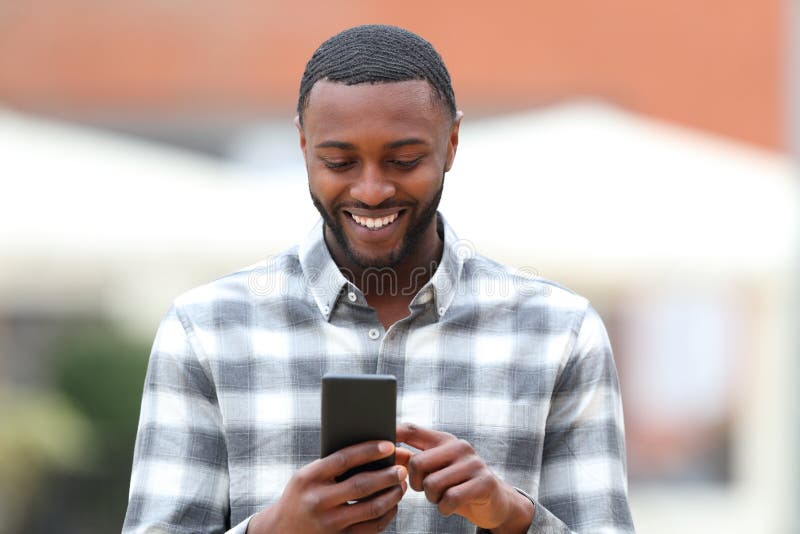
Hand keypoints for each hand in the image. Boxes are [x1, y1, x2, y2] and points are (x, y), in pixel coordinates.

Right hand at [247, 440, 407, 533]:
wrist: (281, 531)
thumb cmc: (301, 495)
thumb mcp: (307, 476)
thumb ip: (332, 466)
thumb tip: (373, 451)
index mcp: (309, 477)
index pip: (344, 459)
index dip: (369, 451)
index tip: (389, 445)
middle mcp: (318, 500)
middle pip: (362, 485)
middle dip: (387, 475)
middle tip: (402, 468)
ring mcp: (329, 523)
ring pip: (371, 509)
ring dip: (392, 496)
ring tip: (401, 486)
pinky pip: (371, 528)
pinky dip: (386, 515)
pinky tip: (392, 505)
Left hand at [395, 423, 533, 532]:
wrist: (496, 502)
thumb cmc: (457, 485)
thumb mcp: (436, 469)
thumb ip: (412, 458)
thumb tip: (384, 452)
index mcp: (444, 439)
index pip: (412, 430)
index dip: (392, 435)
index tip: (379, 446)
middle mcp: (459, 446)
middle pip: (417, 463)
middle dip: (415, 483)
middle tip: (425, 489)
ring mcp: (473, 463)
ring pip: (432, 484)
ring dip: (432, 498)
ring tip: (441, 497)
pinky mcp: (484, 482)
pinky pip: (450, 499)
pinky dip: (444, 508)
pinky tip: (449, 506)